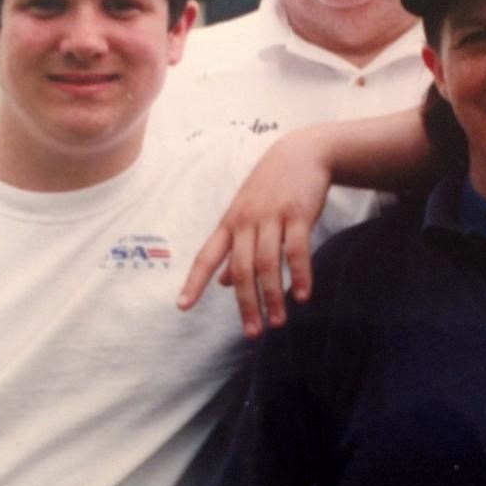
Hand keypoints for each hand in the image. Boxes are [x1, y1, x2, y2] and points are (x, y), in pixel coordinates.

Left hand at [177, 136, 330, 336]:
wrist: (302, 152)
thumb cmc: (271, 188)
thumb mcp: (246, 214)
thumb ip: (234, 249)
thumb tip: (220, 283)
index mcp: (230, 224)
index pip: (207, 256)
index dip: (194, 282)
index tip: (183, 306)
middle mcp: (246, 221)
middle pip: (240, 269)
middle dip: (245, 303)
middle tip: (252, 333)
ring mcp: (272, 216)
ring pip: (267, 263)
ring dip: (272, 296)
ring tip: (278, 322)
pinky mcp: (298, 213)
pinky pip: (297, 249)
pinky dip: (299, 275)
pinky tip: (302, 296)